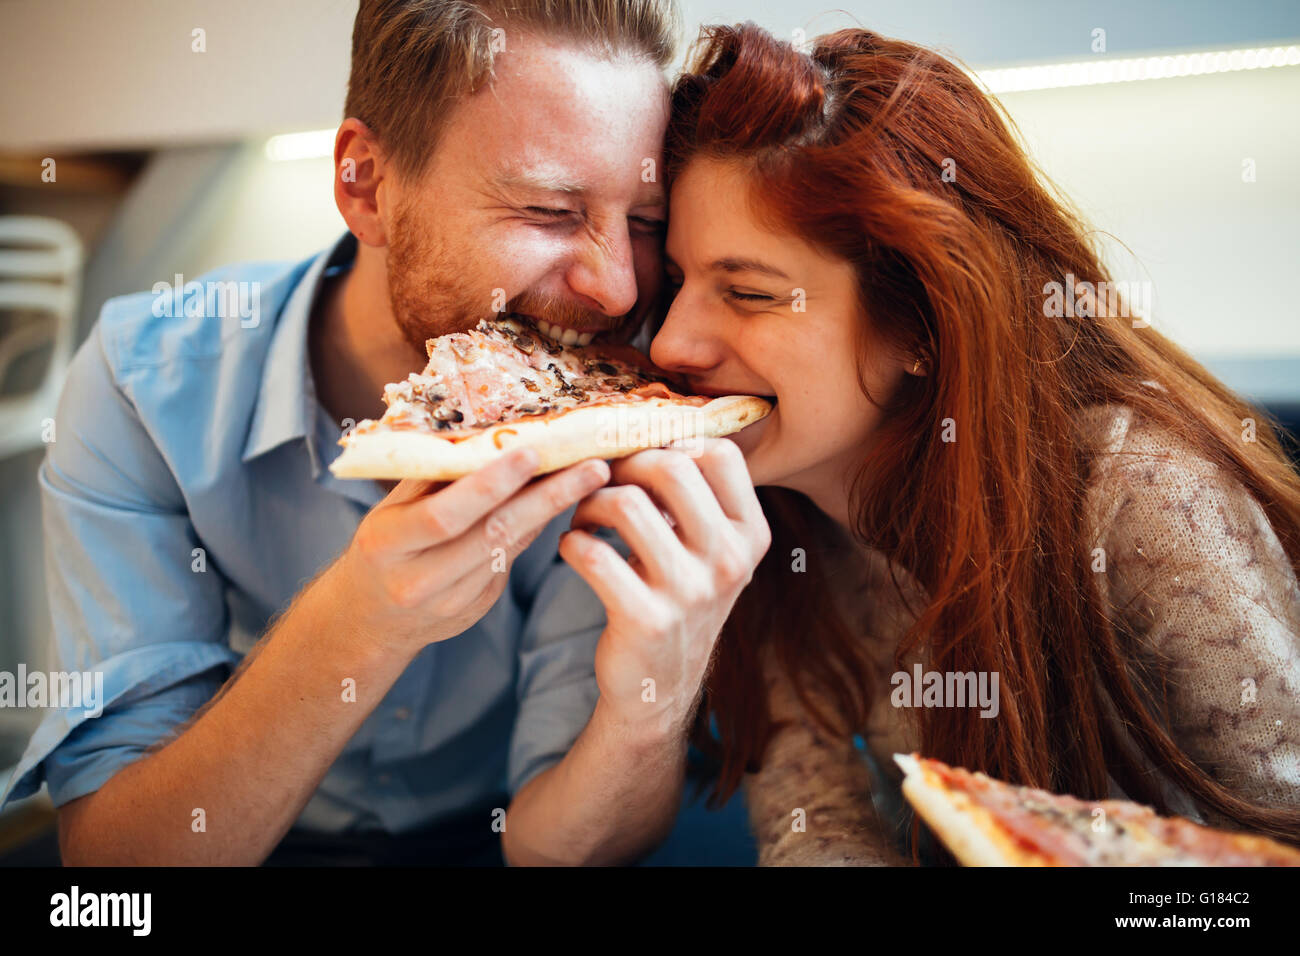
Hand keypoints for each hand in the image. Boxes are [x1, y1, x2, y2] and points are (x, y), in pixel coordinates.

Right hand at [325, 447, 610, 656]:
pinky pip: (512, 561)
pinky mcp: (475, 609)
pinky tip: (565, 501)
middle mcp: (418, 579)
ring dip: (554, 509)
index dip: (490, 485)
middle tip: (593, 466)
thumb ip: (432, 477)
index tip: (532, 452)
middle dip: (548, 496)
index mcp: (387, 544)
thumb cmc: (383, 545)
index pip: (445, 515)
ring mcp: (450, 601)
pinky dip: (538, 528)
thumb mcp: (390, 509)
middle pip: (492, 534)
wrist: (370, 618)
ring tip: (591, 476)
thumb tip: (490, 431)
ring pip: (511, 548)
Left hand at [558, 439, 770, 733]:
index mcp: (750, 534)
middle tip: (601, 483)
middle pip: (670, 467)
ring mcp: (690, 592)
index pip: (718, 453)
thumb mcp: (709, 550)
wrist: (659, 686)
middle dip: (623, 466)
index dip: (671, 444)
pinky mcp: (646, 620)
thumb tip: (649, 428)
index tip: (643, 463)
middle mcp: (729, 560)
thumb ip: (696, 497)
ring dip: (590, 504)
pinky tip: (573, 550)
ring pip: (626, 505)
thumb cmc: (676, 598)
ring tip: (583, 519)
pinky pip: (592, 554)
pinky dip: (571, 543)